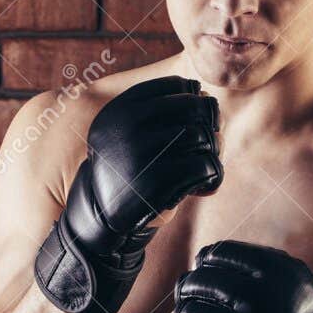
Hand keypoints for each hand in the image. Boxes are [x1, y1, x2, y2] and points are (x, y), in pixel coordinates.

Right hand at [35, 75, 221, 312]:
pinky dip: (213, 177)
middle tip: (207, 149)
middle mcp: (125, 128)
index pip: (178, 88)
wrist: (99, 223)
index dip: (196, 103)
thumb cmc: (126, 177)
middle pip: (196, 110)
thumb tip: (208, 100)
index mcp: (119, 111)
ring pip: (203, 138)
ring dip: (213, 155)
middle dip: (210, 129)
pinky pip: (204, 167)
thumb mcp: (130, 138)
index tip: (195, 125)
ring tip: (203, 172)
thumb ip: (162, 117)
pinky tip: (203, 188)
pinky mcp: (155, 183)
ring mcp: (138, 155)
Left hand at [165, 240, 312, 312]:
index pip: (212, 255)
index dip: (206, 266)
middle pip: (193, 282)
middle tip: (206, 307)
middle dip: (192, 293)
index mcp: (277, 273)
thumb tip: (195, 264)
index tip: (217, 282)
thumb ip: (245, 260)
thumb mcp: (284, 277)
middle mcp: (261, 302)